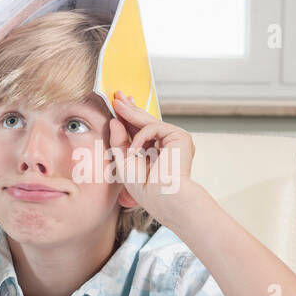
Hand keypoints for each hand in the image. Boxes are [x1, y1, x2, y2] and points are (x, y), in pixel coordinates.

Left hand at [107, 90, 195, 224]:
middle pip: (146, 122)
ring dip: (131, 114)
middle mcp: (168, 144)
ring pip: (149, 122)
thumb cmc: (147, 189)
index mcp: (157, 151)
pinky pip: (154, 127)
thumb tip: (115, 121)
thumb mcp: (124, 161)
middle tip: (117, 96)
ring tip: (116, 105)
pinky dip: (141, 137)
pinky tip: (134, 150)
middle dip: (130, 108)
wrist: (163, 199)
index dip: (130, 116)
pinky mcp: (180, 137)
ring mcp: (175, 140)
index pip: (142, 130)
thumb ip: (119, 142)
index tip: (118, 105)